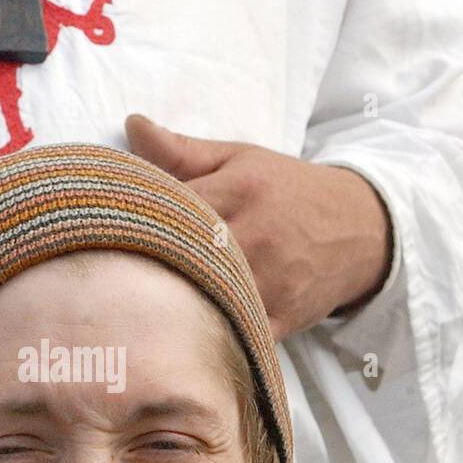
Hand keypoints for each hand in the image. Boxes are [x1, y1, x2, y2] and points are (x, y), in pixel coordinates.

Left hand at [125, 114, 393, 340]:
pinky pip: (234, 334)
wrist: (362, 231)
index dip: (132, 223)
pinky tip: (175, 336)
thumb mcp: (241, 160)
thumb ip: (182, 151)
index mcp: (240, 192)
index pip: (170, 210)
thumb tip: (131, 125)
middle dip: (143, 268)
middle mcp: (256, 238)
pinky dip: (206, 336)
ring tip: (128, 310)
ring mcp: (270, 284)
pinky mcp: (280, 321)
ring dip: (169, 306)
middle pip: (183, 259)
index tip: (101, 231)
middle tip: (104, 278)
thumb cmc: (289, 192)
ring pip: (206, 302)